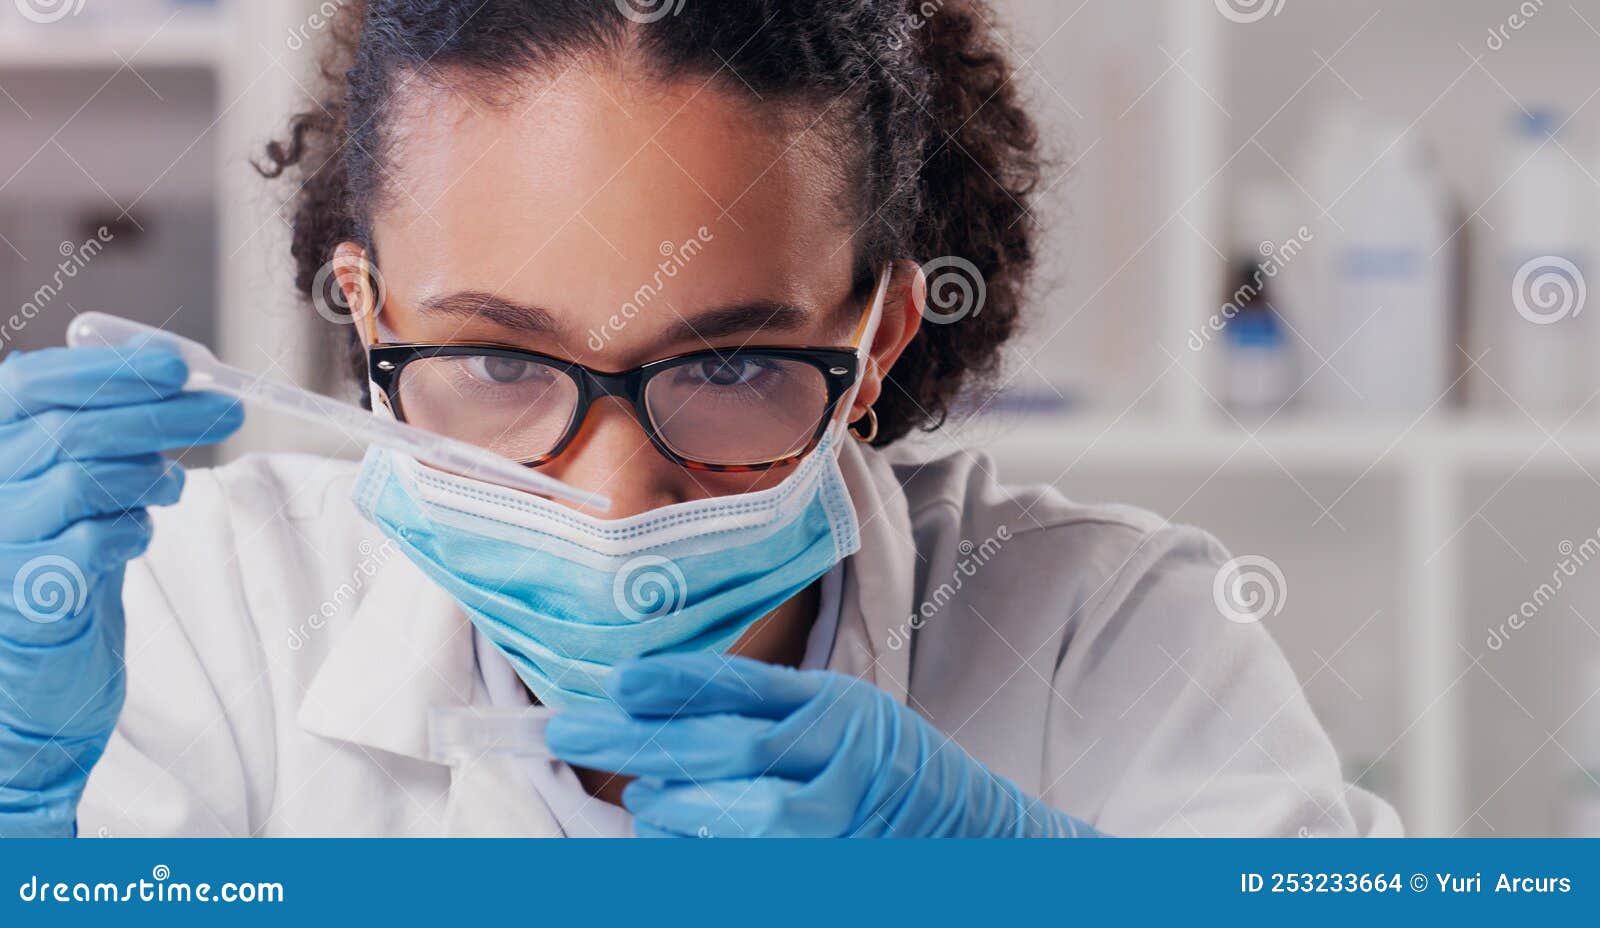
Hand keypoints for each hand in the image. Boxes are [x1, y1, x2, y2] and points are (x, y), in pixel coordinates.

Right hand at [0, 344, 242, 836]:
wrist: (33, 680)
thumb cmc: (60, 570)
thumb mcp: (78, 490)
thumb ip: (104, 436)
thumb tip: (171, 374)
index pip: (29, 386)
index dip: (105, 369)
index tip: (175, 363)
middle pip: (71, 429)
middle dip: (159, 412)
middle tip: (226, 407)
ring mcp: (0, 541)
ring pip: (81, 478)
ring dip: (147, 474)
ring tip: (168, 486)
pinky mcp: (28, 595)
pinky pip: (91, 540)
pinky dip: (131, 529)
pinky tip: (135, 536)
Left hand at [546, 653, 1101, 837]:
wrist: (977, 837)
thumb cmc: (891, 772)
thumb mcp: (840, 718)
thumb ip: (767, 713)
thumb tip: (649, 707)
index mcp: (837, 703)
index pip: (744, 686)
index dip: (675, 682)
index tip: (616, 682)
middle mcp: (840, 752)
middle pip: (727, 744)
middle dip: (639, 741)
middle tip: (571, 732)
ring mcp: (841, 814)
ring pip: (741, 811)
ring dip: (673, 806)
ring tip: (637, 799)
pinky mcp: (834, 862)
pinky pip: (754, 859)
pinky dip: (702, 853)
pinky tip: (668, 840)